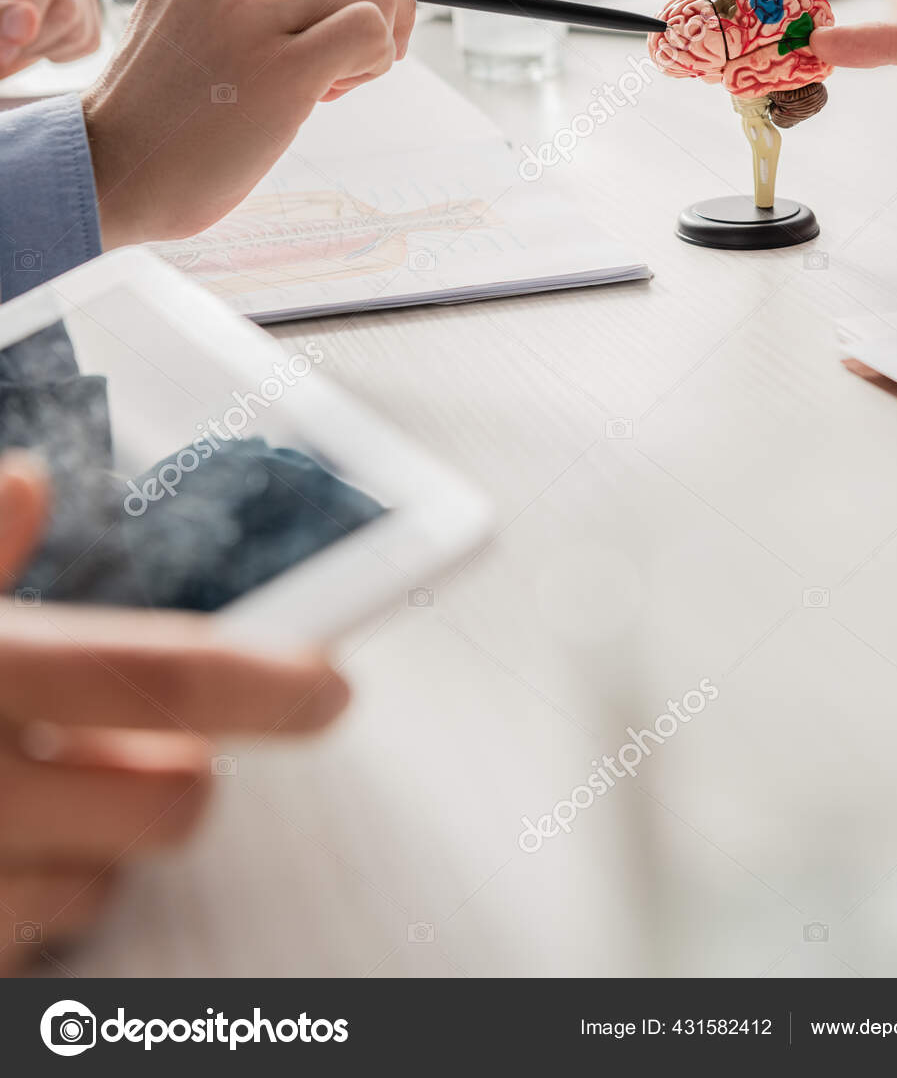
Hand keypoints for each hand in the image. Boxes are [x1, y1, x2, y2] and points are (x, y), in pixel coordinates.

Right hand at [0, 450, 348, 973]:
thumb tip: (26, 486)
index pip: (150, 668)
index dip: (259, 676)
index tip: (332, 684)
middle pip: (165, 798)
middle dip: (175, 765)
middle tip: (144, 736)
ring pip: (100, 875)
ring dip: (88, 831)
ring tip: (18, 783)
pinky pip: (31, 943)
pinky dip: (24, 892)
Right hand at [82, 0, 428, 247]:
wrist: (117, 168)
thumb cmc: (167, 99)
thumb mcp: (189, 6)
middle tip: (371, 48)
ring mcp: (249, 14)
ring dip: (379, 39)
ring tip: (333, 78)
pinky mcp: (280, 69)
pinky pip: (371, 34)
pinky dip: (373, 64)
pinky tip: (330, 93)